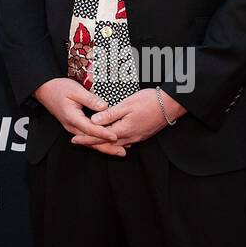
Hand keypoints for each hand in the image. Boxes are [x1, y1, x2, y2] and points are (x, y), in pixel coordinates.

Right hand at [31, 78, 125, 155]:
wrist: (45, 90)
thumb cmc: (59, 88)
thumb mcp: (76, 90)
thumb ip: (91, 100)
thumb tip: (105, 107)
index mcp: (72, 118)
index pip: (90, 129)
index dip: (103, 133)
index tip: (115, 136)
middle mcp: (72, 127)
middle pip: (91, 141)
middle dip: (107, 148)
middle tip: (122, 152)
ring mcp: (73, 129)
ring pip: (90, 142)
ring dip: (104, 147)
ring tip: (120, 151)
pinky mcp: (75, 127)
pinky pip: (88, 138)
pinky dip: (99, 142)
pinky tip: (109, 144)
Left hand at [71, 87, 186, 153]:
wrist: (171, 105)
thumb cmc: (149, 101)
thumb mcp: (126, 104)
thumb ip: (110, 114)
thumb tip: (93, 121)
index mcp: (123, 129)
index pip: (100, 136)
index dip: (86, 138)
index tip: (74, 139)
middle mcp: (130, 137)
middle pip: (106, 144)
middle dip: (92, 143)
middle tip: (78, 142)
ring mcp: (137, 137)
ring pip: (116, 144)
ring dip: (103, 144)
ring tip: (92, 142)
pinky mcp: (143, 135)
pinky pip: (125, 142)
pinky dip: (115, 142)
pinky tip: (113, 139)